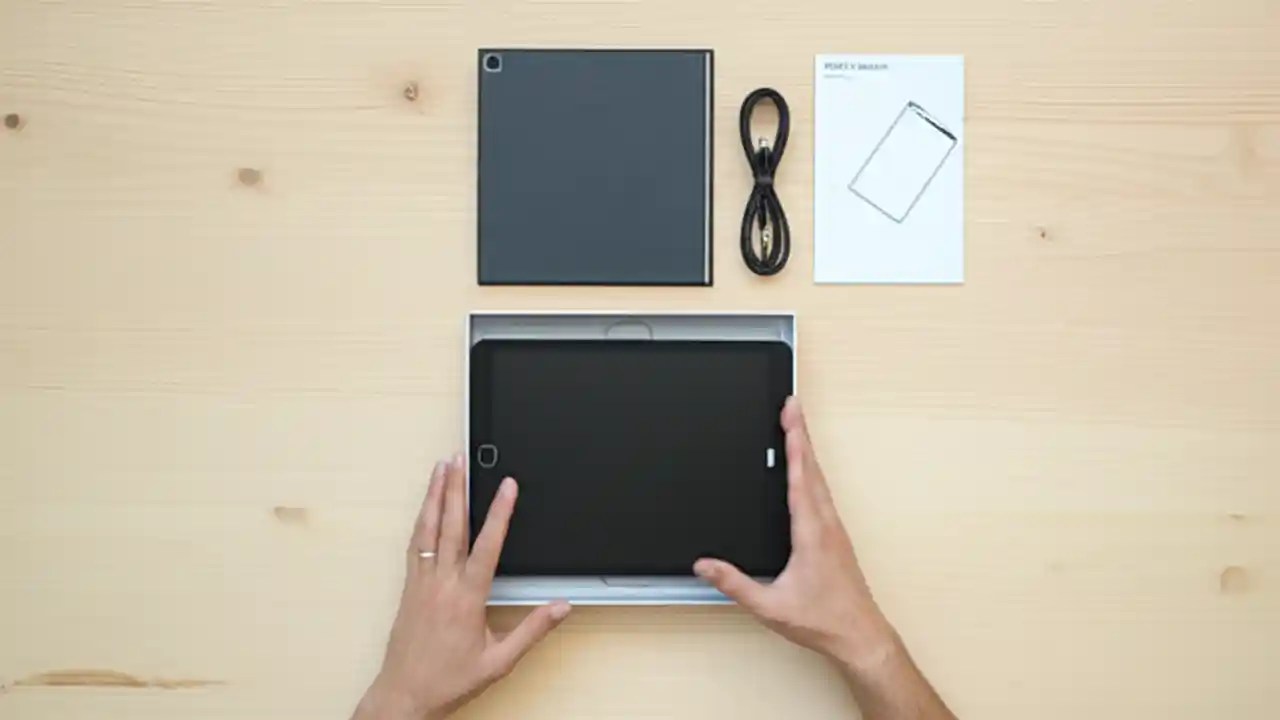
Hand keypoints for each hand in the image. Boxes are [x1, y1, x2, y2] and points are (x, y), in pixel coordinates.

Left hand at [354, 455, 570, 719]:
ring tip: (440, 468)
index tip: (506, 486)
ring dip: (434, 496)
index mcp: (467, 598)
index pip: (487, 545)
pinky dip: (420, 520)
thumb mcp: (499, 660)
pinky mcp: (409, 588)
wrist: (404, 695)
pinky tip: (424, 507)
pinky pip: (414, 545)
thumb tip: (560, 608)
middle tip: (460, 458)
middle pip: (450, 526)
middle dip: (456, 488)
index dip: (499, 513)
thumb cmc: (448, 680)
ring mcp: (421, 583)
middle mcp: (441, 584)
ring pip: (427, 529)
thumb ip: (532, 631)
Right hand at [694, 398, 895, 670]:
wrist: (860, 636)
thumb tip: (704, 565)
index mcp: (811, 533)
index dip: (794, 442)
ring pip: (820, 480)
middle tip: (792, 406)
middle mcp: (827, 525)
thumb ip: (734, 584)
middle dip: (800, 434)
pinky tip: (807, 473)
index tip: (790, 416)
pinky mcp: (837, 537)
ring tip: (796, 430)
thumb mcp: (770, 606)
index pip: (800, 477)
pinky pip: (824, 494)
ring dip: (808, 452)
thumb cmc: (823, 621)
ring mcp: (835, 529)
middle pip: (812, 469)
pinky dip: (813, 473)